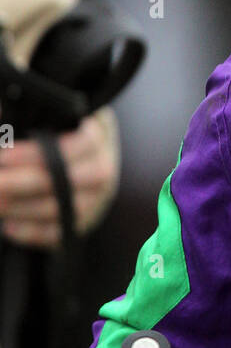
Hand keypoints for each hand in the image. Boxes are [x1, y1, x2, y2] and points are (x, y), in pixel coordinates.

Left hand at [0, 107, 119, 248]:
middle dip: (20, 184)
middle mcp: (103, 166)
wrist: (84, 156)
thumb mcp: (52, 115)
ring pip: (61, 209)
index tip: (4, 155)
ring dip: (21, 208)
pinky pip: (59, 233)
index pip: (77, 143)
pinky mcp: (85, 221)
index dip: (38, 152)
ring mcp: (97, 197)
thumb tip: (0, 114)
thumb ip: (24, 114)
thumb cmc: (59, 130)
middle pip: (65, 180)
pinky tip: (8, 226)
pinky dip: (32, 232)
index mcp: (97, 132)